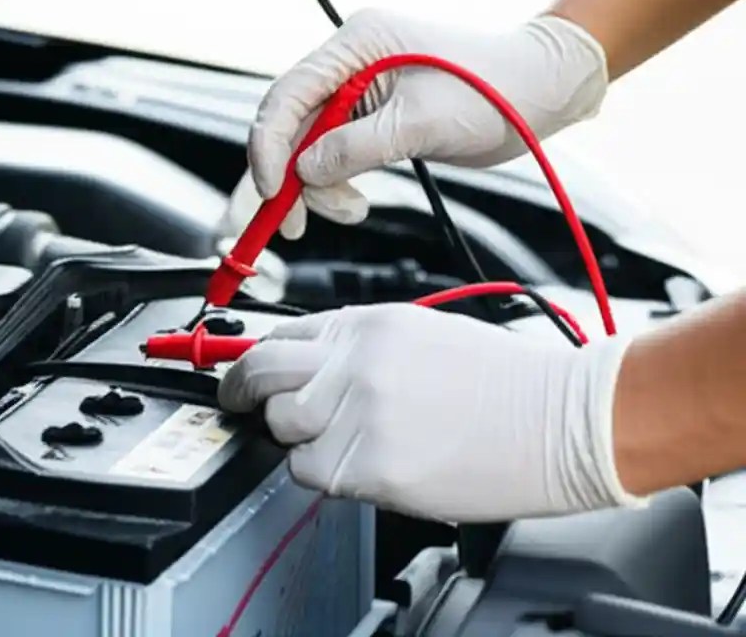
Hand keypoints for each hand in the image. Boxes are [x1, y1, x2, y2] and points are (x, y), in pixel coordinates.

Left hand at [218, 304, 642, 521]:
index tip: (243, 377)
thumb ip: (354, 346)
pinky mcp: (370, 466)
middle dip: (240, 393)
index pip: (276, 337)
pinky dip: (327, 475)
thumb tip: (303, 363)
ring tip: (342, 440)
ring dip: (298, 439)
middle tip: (239, 404)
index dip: (252, 361)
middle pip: (259, 376)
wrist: (560, 420)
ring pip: (283, 431)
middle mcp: (354, 364)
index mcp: (365, 325)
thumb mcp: (418, 334)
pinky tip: (367, 465)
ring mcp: (359, 415)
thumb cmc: (503, 381)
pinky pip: (313, 474)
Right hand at [238, 9, 607, 238]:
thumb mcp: (421, 124)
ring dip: (318, 187)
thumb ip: (354, 148)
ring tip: (352, 210)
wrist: (542, 90)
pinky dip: (335, 183)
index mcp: (355, 45)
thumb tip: (303, 173)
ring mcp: (357, 89)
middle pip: (290, 125)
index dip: (270, 146)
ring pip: (308, 146)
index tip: (272, 192)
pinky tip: (354, 200)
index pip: (287, 96)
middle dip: (289, 177)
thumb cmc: (496, 92)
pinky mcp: (370, 115)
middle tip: (291, 225)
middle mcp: (348, 62)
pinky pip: (332, 152)